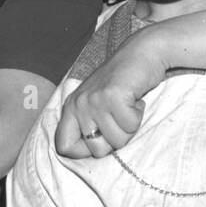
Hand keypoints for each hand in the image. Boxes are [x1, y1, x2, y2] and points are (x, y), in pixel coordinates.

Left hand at [55, 28, 167, 157]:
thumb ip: (89, 127)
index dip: (86, 151)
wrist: (141, 53)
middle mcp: (77, 104)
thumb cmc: (122, 85)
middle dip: (116, 139)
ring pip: (118, 141)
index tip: (103, 137)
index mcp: (70, 108)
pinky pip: (130, 126)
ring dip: (129, 126)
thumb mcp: (97, 105)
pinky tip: (134, 100)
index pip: (64, 147)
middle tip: (119, 116)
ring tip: (127, 106)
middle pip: (97, 151)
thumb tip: (91, 153)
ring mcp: (93, 100)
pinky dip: (138, 115)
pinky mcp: (112, 96)